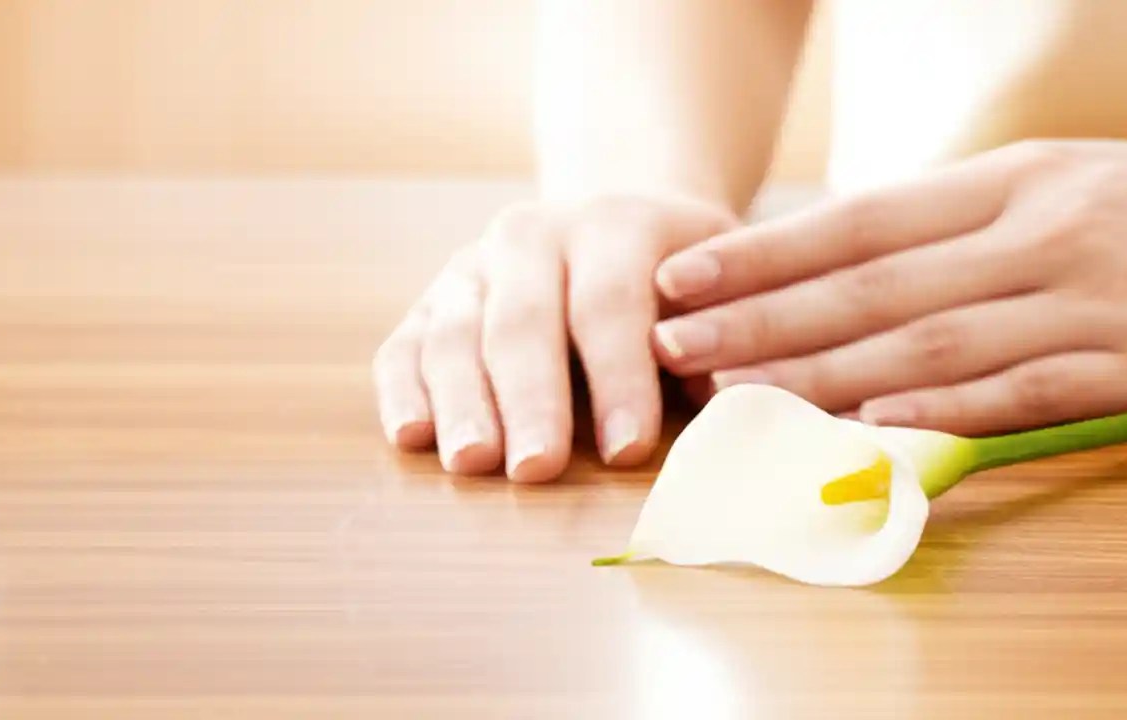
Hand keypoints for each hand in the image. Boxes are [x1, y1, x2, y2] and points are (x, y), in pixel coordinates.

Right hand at [374, 196, 735, 480]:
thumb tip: (723, 399)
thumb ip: (724, 335)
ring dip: (460, 402)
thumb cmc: (682, 279)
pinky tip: (410, 436)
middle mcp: (530, 236)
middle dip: (530, 400)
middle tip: (534, 468)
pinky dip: (402, 391)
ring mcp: (472, 268)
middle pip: (523, 321)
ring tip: (470, 463)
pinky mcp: (431, 303)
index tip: (628, 452)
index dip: (619, 378)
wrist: (613, 226)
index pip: (611, 303)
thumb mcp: (721, 285)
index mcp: (612, 225)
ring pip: (455, 333)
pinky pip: (405, 345)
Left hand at [652, 140, 1126, 434]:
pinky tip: (864, 426)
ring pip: (926, 344)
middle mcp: (1036, 234)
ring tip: (736, 394)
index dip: (763, 253)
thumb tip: (826, 259)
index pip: (858, 220)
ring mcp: (1082, 302)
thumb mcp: (1048, 186)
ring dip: (821, 374)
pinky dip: (938, 411)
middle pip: (872, 286)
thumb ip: (948, 222)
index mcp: (1009, 180)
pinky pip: (1017, 393)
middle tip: (677, 344)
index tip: (682, 276)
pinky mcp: (1126, 368)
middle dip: (763, 318)